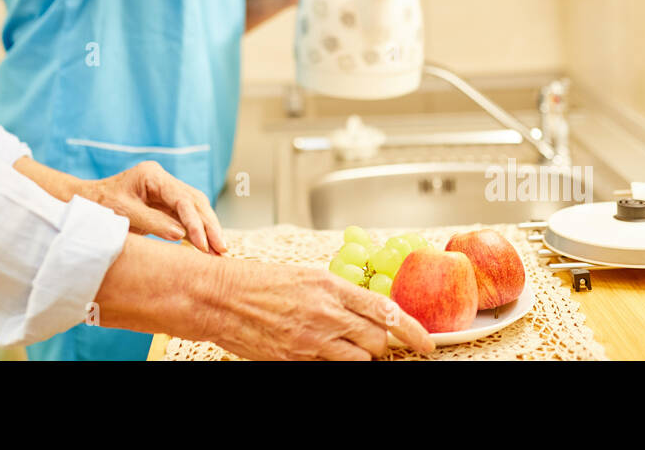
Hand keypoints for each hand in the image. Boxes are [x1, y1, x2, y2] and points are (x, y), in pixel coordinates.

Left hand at [79, 160, 227, 254]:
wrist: (85, 202)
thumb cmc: (99, 206)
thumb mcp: (124, 215)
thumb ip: (154, 223)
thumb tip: (182, 236)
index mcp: (152, 175)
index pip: (182, 199)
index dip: (196, 223)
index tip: (204, 245)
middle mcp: (163, 179)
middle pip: (195, 201)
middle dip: (210, 225)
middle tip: (221, 249)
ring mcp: (165, 190)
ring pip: (195, 207)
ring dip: (207, 228)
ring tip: (219, 251)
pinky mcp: (165, 202)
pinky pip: (186, 215)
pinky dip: (197, 230)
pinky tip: (206, 246)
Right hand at [197, 258, 434, 359]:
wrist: (218, 297)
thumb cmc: (255, 282)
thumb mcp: (302, 277)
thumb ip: (333, 293)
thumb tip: (357, 309)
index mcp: (330, 284)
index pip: (386, 310)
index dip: (412, 329)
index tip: (425, 342)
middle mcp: (326, 311)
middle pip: (377, 339)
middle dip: (380, 344)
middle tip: (372, 343)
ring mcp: (312, 338)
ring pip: (359, 359)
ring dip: (359, 357)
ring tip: (345, 349)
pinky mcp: (296, 358)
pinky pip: (331, 368)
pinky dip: (335, 364)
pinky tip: (324, 354)